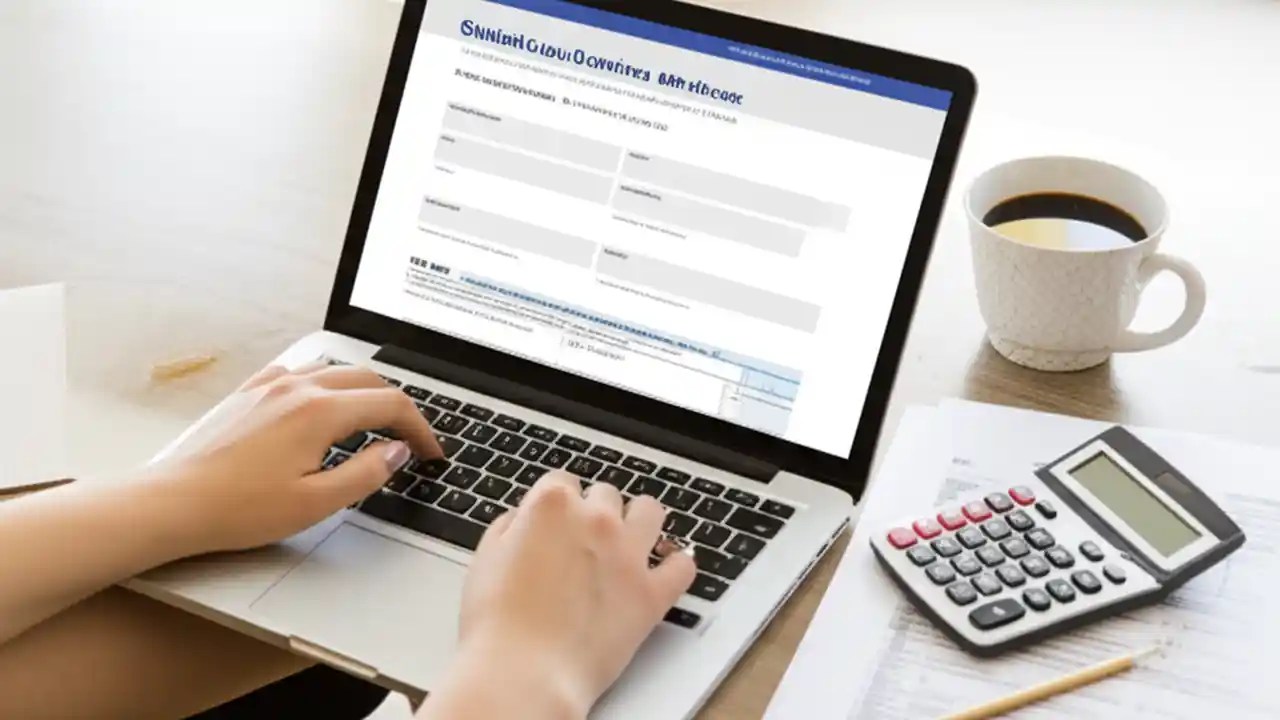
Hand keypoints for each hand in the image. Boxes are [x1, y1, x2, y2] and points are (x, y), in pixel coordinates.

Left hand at [148, 361, 440, 555]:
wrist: (171, 503)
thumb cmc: (238, 508)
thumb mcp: (316, 503)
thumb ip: (366, 473)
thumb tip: (397, 452)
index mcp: (320, 412)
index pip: (392, 405)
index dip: (421, 429)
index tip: (431, 453)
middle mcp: (298, 387)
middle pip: (369, 380)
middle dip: (398, 408)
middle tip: (411, 440)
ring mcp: (270, 385)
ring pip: (335, 371)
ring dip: (364, 392)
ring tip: (374, 421)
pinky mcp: (248, 393)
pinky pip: (300, 372)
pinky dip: (326, 384)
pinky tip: (322, 404)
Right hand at [433, 471, 696, 717]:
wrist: (524, 673)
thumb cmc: (497, 625)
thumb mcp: (485, 560)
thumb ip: (509, 529)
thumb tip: (520, 522)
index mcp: (552, 505)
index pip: (563, 480)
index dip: (556, 502)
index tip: (555, 521)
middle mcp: (595, 520)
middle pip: (606, 494)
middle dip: (595, 512)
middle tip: (584, 540)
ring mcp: (629, 554)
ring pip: (650, 511)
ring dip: (639, 521)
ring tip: (629, 541)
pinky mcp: (652, 593)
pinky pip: (682, 565)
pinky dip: (676, 565)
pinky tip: (666, 570)